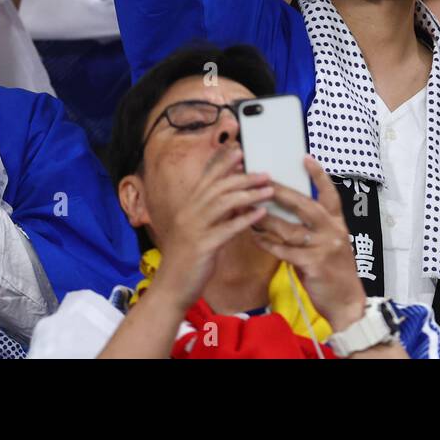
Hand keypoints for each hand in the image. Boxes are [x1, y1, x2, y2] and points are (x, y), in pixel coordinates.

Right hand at [150, 148, 272, 311]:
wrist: (171, 289)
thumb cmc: (188, 261)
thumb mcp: (201, 232)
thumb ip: (216, 216)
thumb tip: (238, 202)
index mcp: (188, 208)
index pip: (206, 179)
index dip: (222, 163)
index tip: (239, 150)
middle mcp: (189, 213)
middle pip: (218, 187)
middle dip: (243, 177)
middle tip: (265, 174)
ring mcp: (194, 229)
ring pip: (223, 203)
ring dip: (249, 194)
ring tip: (268, 190)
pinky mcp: (202, 246)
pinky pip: (227, 228)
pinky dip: (245, 219)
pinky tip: (261, 214)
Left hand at [251, 157, 367, 330]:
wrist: (347, 301)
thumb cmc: (333, 270)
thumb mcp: (330, 243)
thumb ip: (313, 228)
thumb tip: (285, 212)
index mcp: (337, 223)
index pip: (330, 193)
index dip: (318, 175)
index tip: (305, 157)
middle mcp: (332, 231)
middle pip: (304, 205)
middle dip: (281, 192)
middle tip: (262, 181)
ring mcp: (324, 247)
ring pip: (290, 229)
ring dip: (267, 220)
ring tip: (250, 210)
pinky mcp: (314, 264)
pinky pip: (286, 251)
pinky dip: (270, 245)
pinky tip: (257, 239)